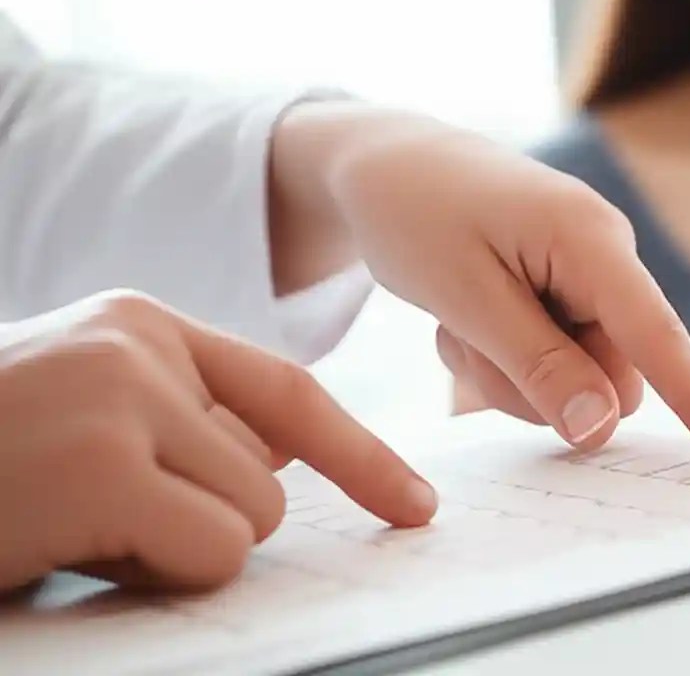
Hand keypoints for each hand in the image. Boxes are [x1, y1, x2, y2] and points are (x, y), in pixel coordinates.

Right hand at [0, 291, 434, 592]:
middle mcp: (134, 343)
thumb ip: (175, 430)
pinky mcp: (97, 461)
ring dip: (168, 555)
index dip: (357, 454)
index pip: (284, 391)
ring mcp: (117, 395)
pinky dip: (152, 577)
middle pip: (266, 479)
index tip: (414, 506)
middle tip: (89, 524)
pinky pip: (211, 554)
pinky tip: (59, 551)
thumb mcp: (77, 423)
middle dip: (197, 528)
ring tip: (66, 532)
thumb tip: (279, 476)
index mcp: (135, 327)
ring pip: (246, 522)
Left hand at [272, 103, 689, 464]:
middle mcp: (605, 258)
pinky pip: (551, 363)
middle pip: (607, 378)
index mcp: (590, 241)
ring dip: (509, 372)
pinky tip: (464, 314)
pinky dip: (500, 356)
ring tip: (460, 319)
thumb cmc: (415, 212)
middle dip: (536, 386)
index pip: (659, 338)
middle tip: (466, 341)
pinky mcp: (565, 293)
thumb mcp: (465, 296)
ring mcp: (586, 277)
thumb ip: (538, 365)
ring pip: (575, 380)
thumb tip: (603, 427)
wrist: (382, 164)